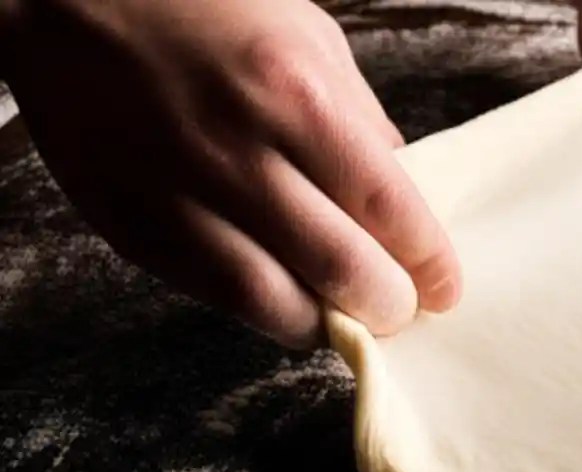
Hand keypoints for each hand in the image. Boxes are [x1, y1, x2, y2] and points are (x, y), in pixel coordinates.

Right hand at [0, 0, 460, 347]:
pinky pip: (211, 294)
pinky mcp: (132, 224)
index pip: (389, 207)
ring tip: (346, 316)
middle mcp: (241, 149)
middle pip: (341, 267)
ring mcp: (180, 192)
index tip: (444, 288)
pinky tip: (287, 302)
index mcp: (298, 93)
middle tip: (400, 307)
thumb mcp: (308, 37)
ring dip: (325, 324)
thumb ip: (360, 119)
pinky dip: (262, 312)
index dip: (429, 263)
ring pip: (273, 301)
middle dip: (386, 305)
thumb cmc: (204, 6)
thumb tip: (400, 191)